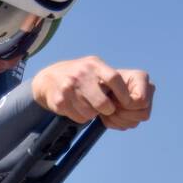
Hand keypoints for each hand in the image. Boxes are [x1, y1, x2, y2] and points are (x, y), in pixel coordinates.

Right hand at [31, 57, 154, 130]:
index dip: (123, 93)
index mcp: (94, 64)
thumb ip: (109, 78)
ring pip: (90, 113)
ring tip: (88, 106)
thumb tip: (134, 97)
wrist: (48, 79)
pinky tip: (76, 108)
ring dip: (93, 114)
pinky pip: (78, 117)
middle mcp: (81, 74)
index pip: (114, 78)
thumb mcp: (93, 68)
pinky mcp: (60, 101)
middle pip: (103, 103)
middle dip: (107, 109)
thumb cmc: (78, 75)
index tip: (127, 102)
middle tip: (106, 109)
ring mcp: (69, 88)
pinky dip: (81, 117)